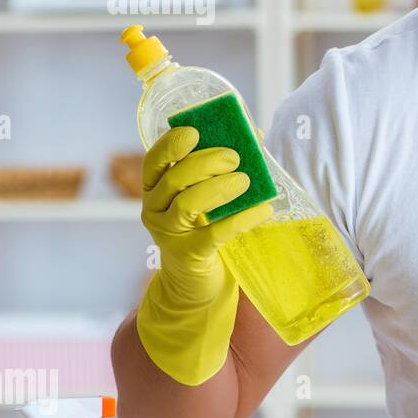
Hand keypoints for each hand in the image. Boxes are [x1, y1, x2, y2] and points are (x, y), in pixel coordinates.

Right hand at [137, 126, 273, 385]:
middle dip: (205, 163)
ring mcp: (168, 234)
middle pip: (173, 179)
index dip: (171, 144)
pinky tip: (263, 210)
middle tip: (236, 157)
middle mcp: (154, 210)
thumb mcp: (209, 199)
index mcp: (156, 190)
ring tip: (247, 181)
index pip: (154, 160)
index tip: (195, 131)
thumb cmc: (205, 231)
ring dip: (219, 188)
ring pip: (187, 204)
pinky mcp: (189, 256)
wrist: (196, 286)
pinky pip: (215, 234)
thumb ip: (223, 168)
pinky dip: (241, 219)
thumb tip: (255, 135)